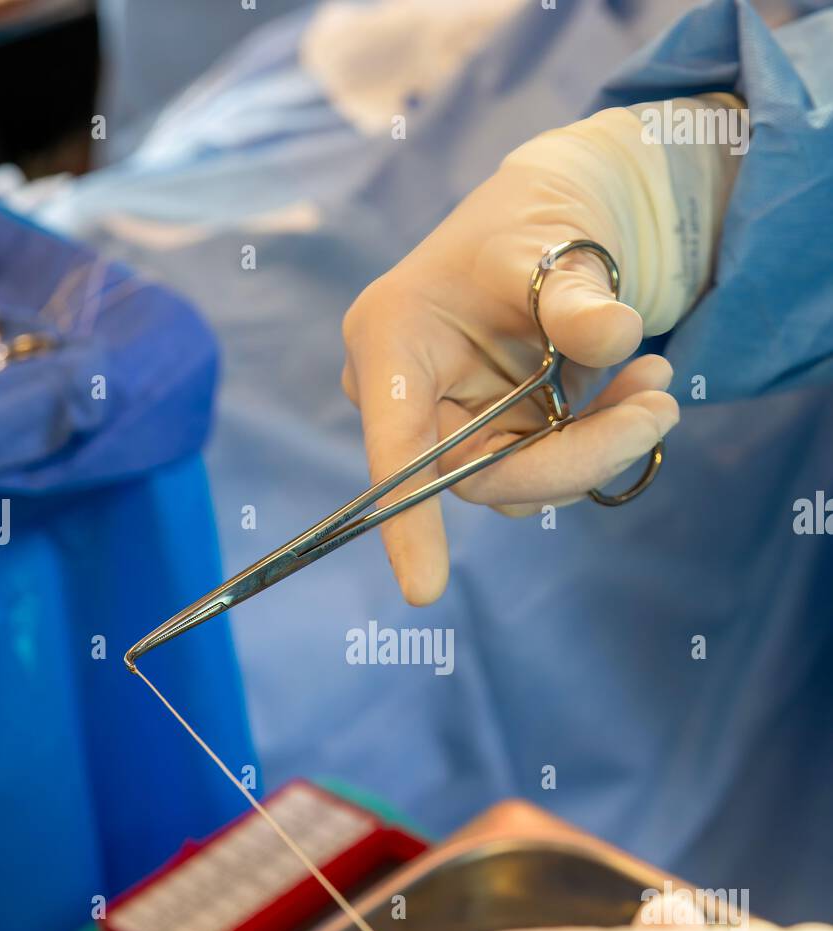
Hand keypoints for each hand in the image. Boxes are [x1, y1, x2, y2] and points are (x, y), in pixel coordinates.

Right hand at [342, 100, 739, 602]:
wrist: (558, 220)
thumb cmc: (534, 220)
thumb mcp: (556, 243)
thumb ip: (577, 295)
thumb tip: (616, 338)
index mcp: (391, 341)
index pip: (396, 446)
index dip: (407, 520)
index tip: (425, 590)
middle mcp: (407, 396)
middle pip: (477, 475)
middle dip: (577, 456)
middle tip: (660, 410)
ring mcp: (450, 426)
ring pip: (520, 483)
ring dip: (601, 446)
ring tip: (658, 380)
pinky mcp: (493, 441)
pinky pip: (545, 471)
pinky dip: (600, 440)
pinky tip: (638, 387)